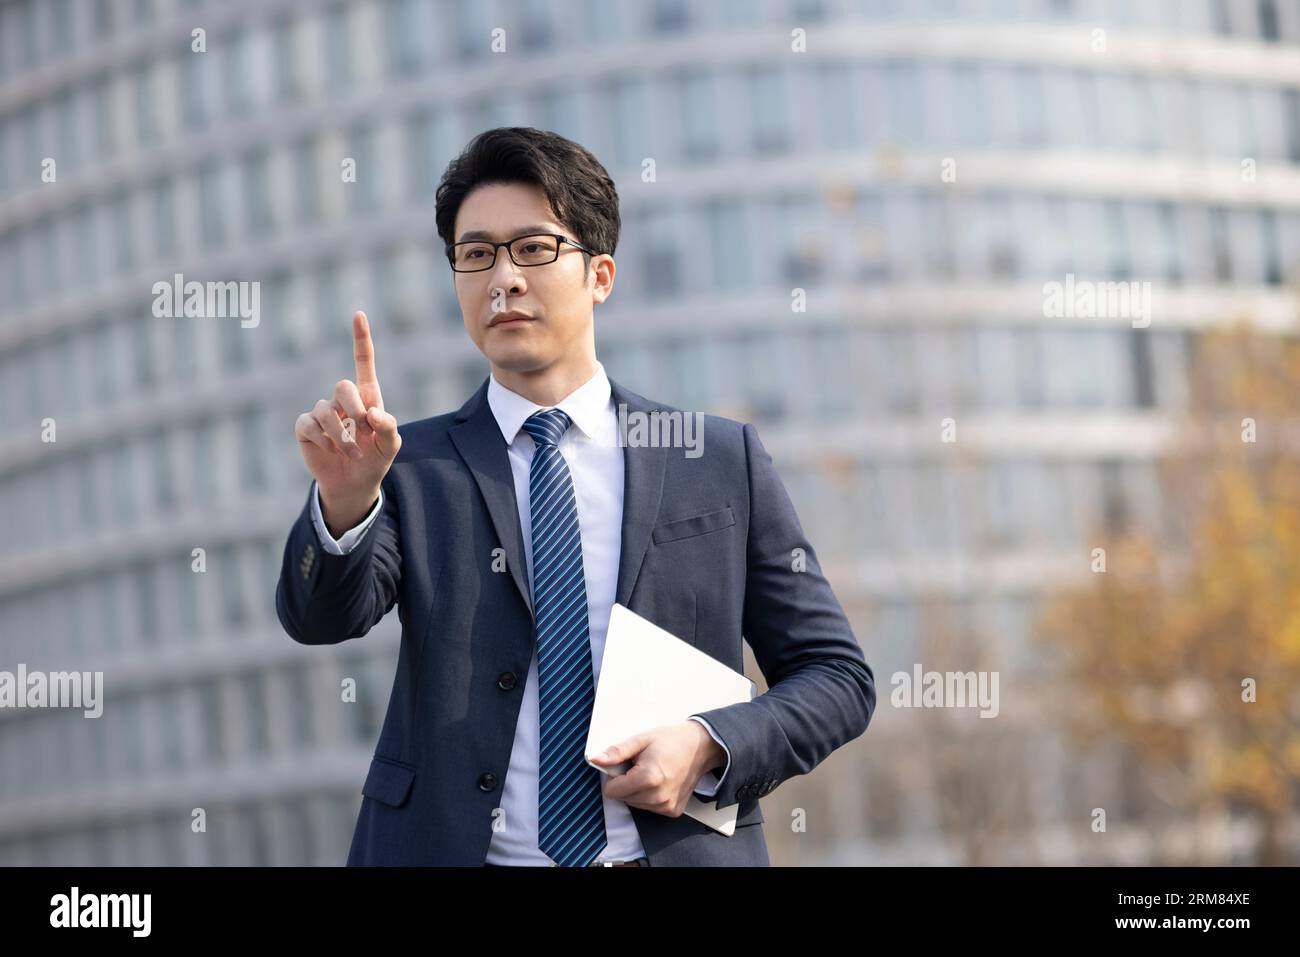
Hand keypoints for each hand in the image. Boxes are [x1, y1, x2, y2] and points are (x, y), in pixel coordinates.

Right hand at [294, 311, 400, 533]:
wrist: (354, 485)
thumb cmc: (375, 461)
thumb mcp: (390, 447)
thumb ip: (389, 428)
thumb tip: (373, 413)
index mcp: (367, 398)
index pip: (363, 362)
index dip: (361, 339)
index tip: (358, 314)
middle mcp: (343, 401)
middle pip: (343, 386)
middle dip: (354, 408)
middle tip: (363, 429)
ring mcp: (323, 413)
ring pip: (325, 410)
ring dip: (342, 435)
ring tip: (353, 453)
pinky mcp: (306, 428)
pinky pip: (309, 425)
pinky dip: (324, 441)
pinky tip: (331, 451)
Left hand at [588, 721, 726, 817]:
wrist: (700, 747)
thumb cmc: (672, 741)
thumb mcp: (641, 740)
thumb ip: (617, 752)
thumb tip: (596, 759)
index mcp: (649, 778)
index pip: (612, 791)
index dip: (614, 776)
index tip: (626, 765)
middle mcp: (658, 797)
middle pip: (623, 799)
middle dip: (626, 783)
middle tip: (640, 766)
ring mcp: (667, 806)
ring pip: (635, 804)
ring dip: (637, 790)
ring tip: (652, 772)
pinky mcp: (672, 811)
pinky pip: (649, 808)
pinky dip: (650, 796)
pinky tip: (660, 781)